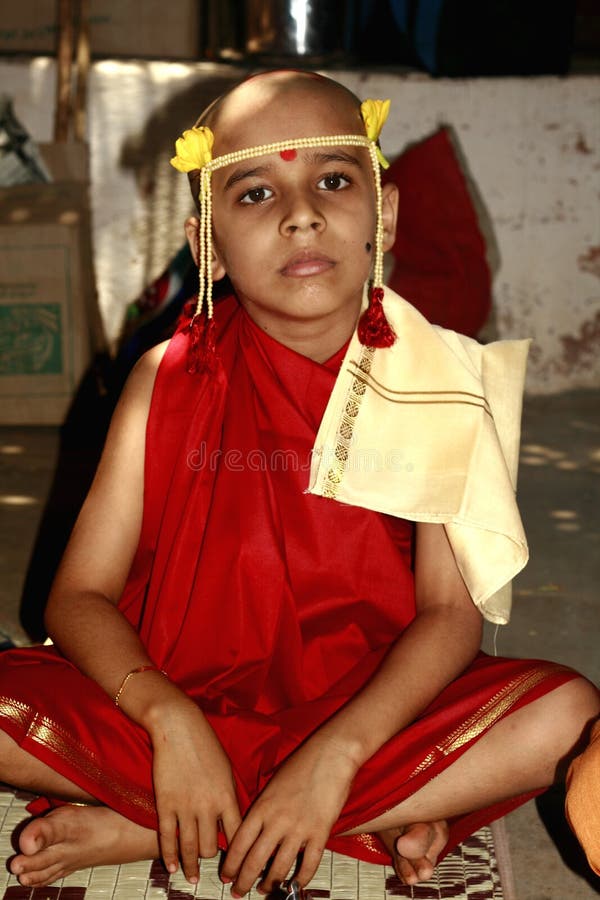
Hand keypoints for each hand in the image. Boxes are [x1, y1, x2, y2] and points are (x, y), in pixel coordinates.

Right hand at [149, 697, 241, 882]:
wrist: (178, 726)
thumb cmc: (205, 744)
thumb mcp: (226, 769)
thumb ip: (229, 796)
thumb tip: (232, 821)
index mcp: (227, 795)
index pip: (237, 835)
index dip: (238, 854)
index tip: (238, 865)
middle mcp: (208, 805)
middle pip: (213, 846)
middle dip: (213, 859)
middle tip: (212, 870)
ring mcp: (185, 806)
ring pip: (190, 847)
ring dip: (192, 866)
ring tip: (192, 878)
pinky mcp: (165, 804)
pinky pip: (168, 838)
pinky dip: (170, 856)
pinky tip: (172, 867)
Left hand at [221, 734, 357, 896]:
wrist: (330, 754)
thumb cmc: (301, 763)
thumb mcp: (273, 784)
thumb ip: (263, 808)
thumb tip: (254, 830)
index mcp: (262, 807)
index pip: (239, 843)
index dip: (231, 864)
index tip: (226, 876)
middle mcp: (277, 821)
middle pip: (254, 860)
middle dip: (243, 880)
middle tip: (238, 892)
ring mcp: (299, 828)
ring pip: (279, 867)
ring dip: (270, 883)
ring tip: (265, 890)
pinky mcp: (320, 832)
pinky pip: (309, 864)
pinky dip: (301, 878)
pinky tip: (295, 884)